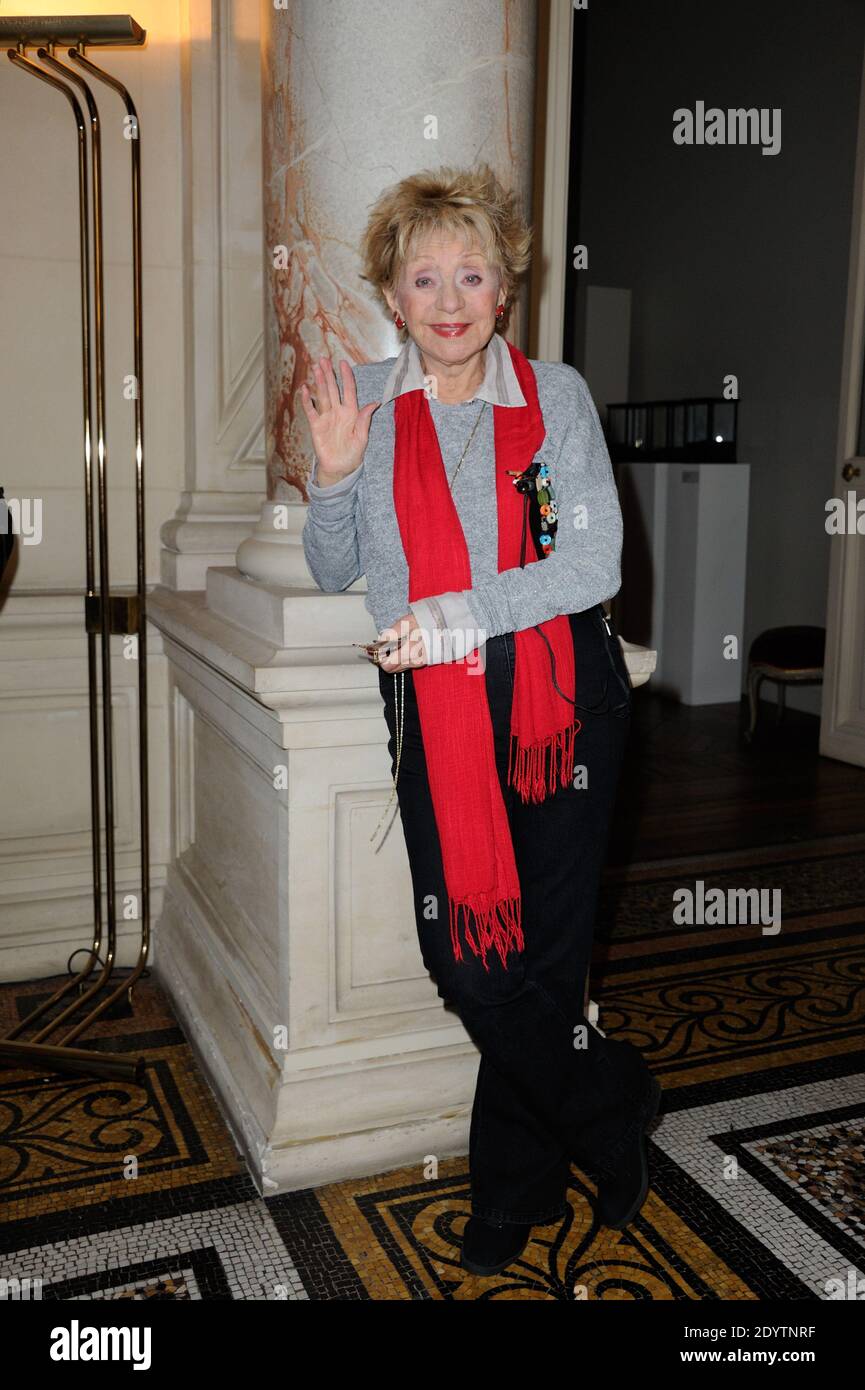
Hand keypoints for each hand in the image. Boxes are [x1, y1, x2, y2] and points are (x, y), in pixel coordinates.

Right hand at [300, 356, 379, 484]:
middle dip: (328, 374)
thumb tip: (373, 403)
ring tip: (315, 368)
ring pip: (322, 395)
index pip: (348, 390)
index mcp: (351, 413)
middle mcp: (338, 411)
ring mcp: (326, 417)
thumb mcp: (362, 438)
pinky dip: (307, 400)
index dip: (346, 377)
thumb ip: (364, 420)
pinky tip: (305, 389)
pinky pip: (311, 410)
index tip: (343, 363)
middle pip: (333, 389)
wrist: (340, 468)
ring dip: (319, 382)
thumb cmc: (353, 453)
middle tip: (323, 359)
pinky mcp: (316, 425)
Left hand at [374, 612, 427, 672]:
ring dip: (395, 659)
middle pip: (392, 669)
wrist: (448, 624)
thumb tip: (379, 641)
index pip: (386, 666)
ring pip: (400, 667)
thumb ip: (390, 634)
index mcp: (408, 651)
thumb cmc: (427, 621)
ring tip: (397, 644)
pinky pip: (408, 665)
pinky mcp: (424, 662)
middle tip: (385, 647)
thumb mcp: (405, 623)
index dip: (379, 659)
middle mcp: (414, 661)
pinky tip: (406, 647)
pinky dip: (403, 658)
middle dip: (386, 659)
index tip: (377, 651)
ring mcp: (420, 663)